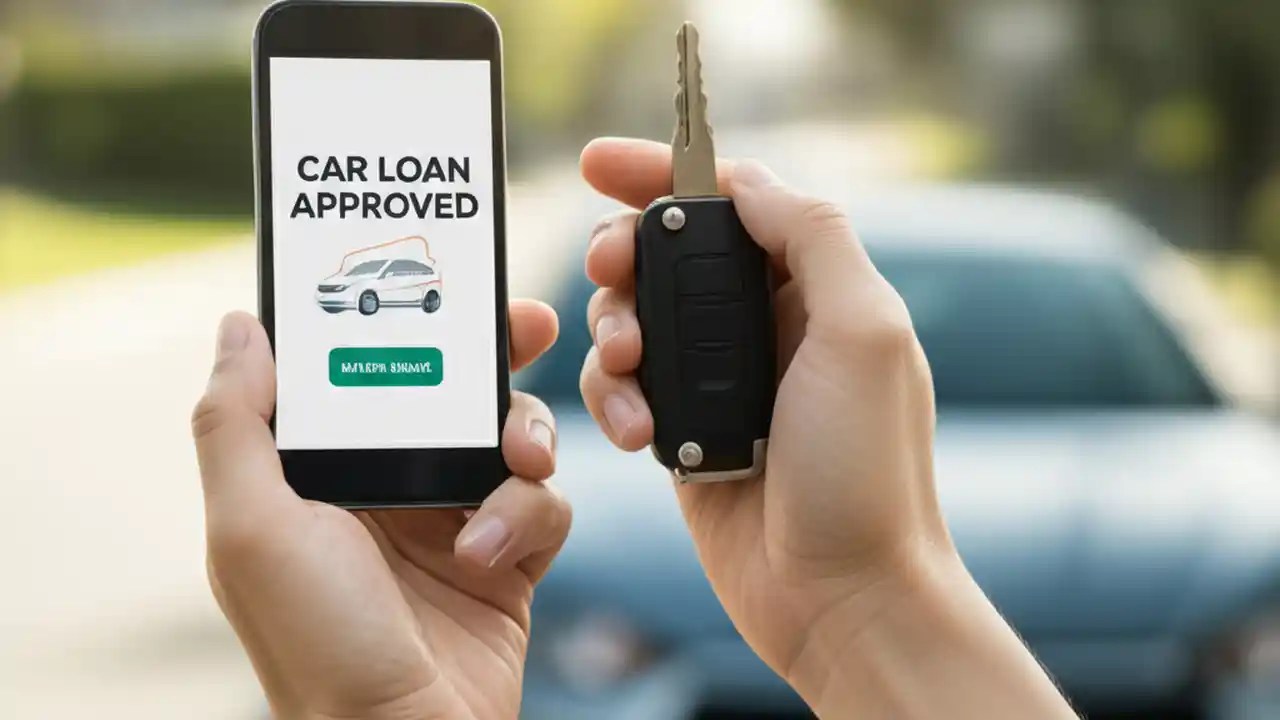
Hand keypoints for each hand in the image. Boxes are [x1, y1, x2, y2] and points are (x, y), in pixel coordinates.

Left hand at [193, 303, 567, 719]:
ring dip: (522, 439)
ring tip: (519, 461)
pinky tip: (495, 554)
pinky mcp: (507, 556)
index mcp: (321, 472)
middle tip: (530, 325)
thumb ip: (237, 425)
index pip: (363, 371)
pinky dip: (529, 517)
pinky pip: (542, 500)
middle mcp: (387, 488)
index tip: (436, 279)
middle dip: (493, 354)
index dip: (401, 320)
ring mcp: (450, 520)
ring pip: (507, 435)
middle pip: (450, 390)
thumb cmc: (317, 645)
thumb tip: (240, 327)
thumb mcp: (253, 528)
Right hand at [578, 138, 1074, 717]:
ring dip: (614, 333)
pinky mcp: (684, 435)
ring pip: (635, 321)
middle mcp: (766, 329)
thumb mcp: (865, 332)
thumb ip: (811, 237)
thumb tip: (745, 181)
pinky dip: (616, 400)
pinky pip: (624, 391)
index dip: (663, 176)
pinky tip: (640, 434)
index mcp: (815, 289)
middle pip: (668, 256)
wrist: (842, 597)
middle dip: (623, 254)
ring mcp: (720, 384)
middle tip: (605, 271)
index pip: (732, 205)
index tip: (602, 163)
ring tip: (629, 369)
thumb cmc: (867, 472)